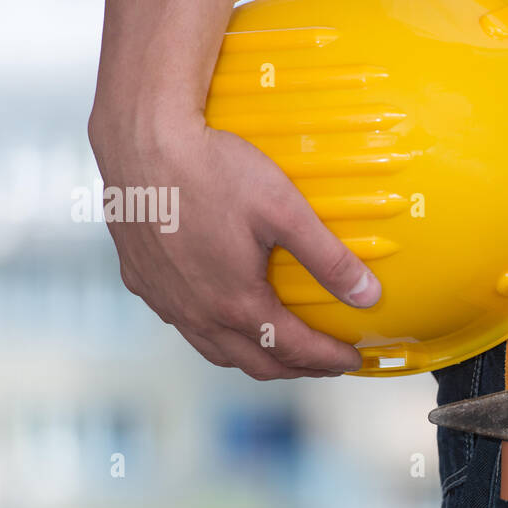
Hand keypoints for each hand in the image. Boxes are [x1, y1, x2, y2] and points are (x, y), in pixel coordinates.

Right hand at [89, 109, 379, 378]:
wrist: (139, 139)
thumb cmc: (212, 169)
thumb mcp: (285, 211)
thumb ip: (329, 259)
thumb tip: (369, 296)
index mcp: (235, 303)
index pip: (293, 350)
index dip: (328, 358)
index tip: (353, 358)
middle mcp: (195, 313)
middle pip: (255, 363)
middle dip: (297, 367)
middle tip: (326, 361)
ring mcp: (164, 299)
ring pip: (215, 350)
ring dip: (255, 356)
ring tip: (282, 348)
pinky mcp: (139, 279)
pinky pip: (183, 323)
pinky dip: (215, 333)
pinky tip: (225, 314)